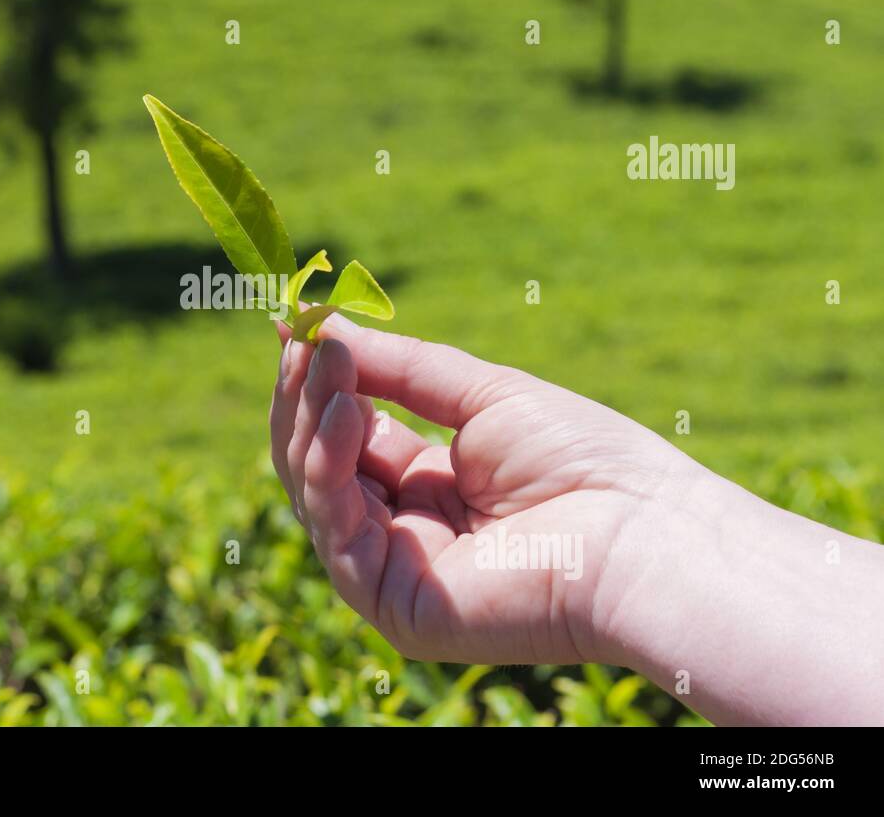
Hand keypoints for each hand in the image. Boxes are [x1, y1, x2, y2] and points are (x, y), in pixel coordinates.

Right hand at [269, 313, 706, 665]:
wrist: (639, 530)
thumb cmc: (582, 460)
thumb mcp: (478, 394)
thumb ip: (394, 367)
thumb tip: (313, 325)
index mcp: (430, 484)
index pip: (347, 435)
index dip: (318, 384)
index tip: (295, 327)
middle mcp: (407, 530)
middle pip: (319, 465)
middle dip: (306, 399)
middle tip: (303, 341)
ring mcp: (398, 572)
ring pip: (316, 498)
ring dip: (312, 426)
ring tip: (329, 372)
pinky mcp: (396, 608)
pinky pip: (337, 538)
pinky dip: (328, 471)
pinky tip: (345, 415)